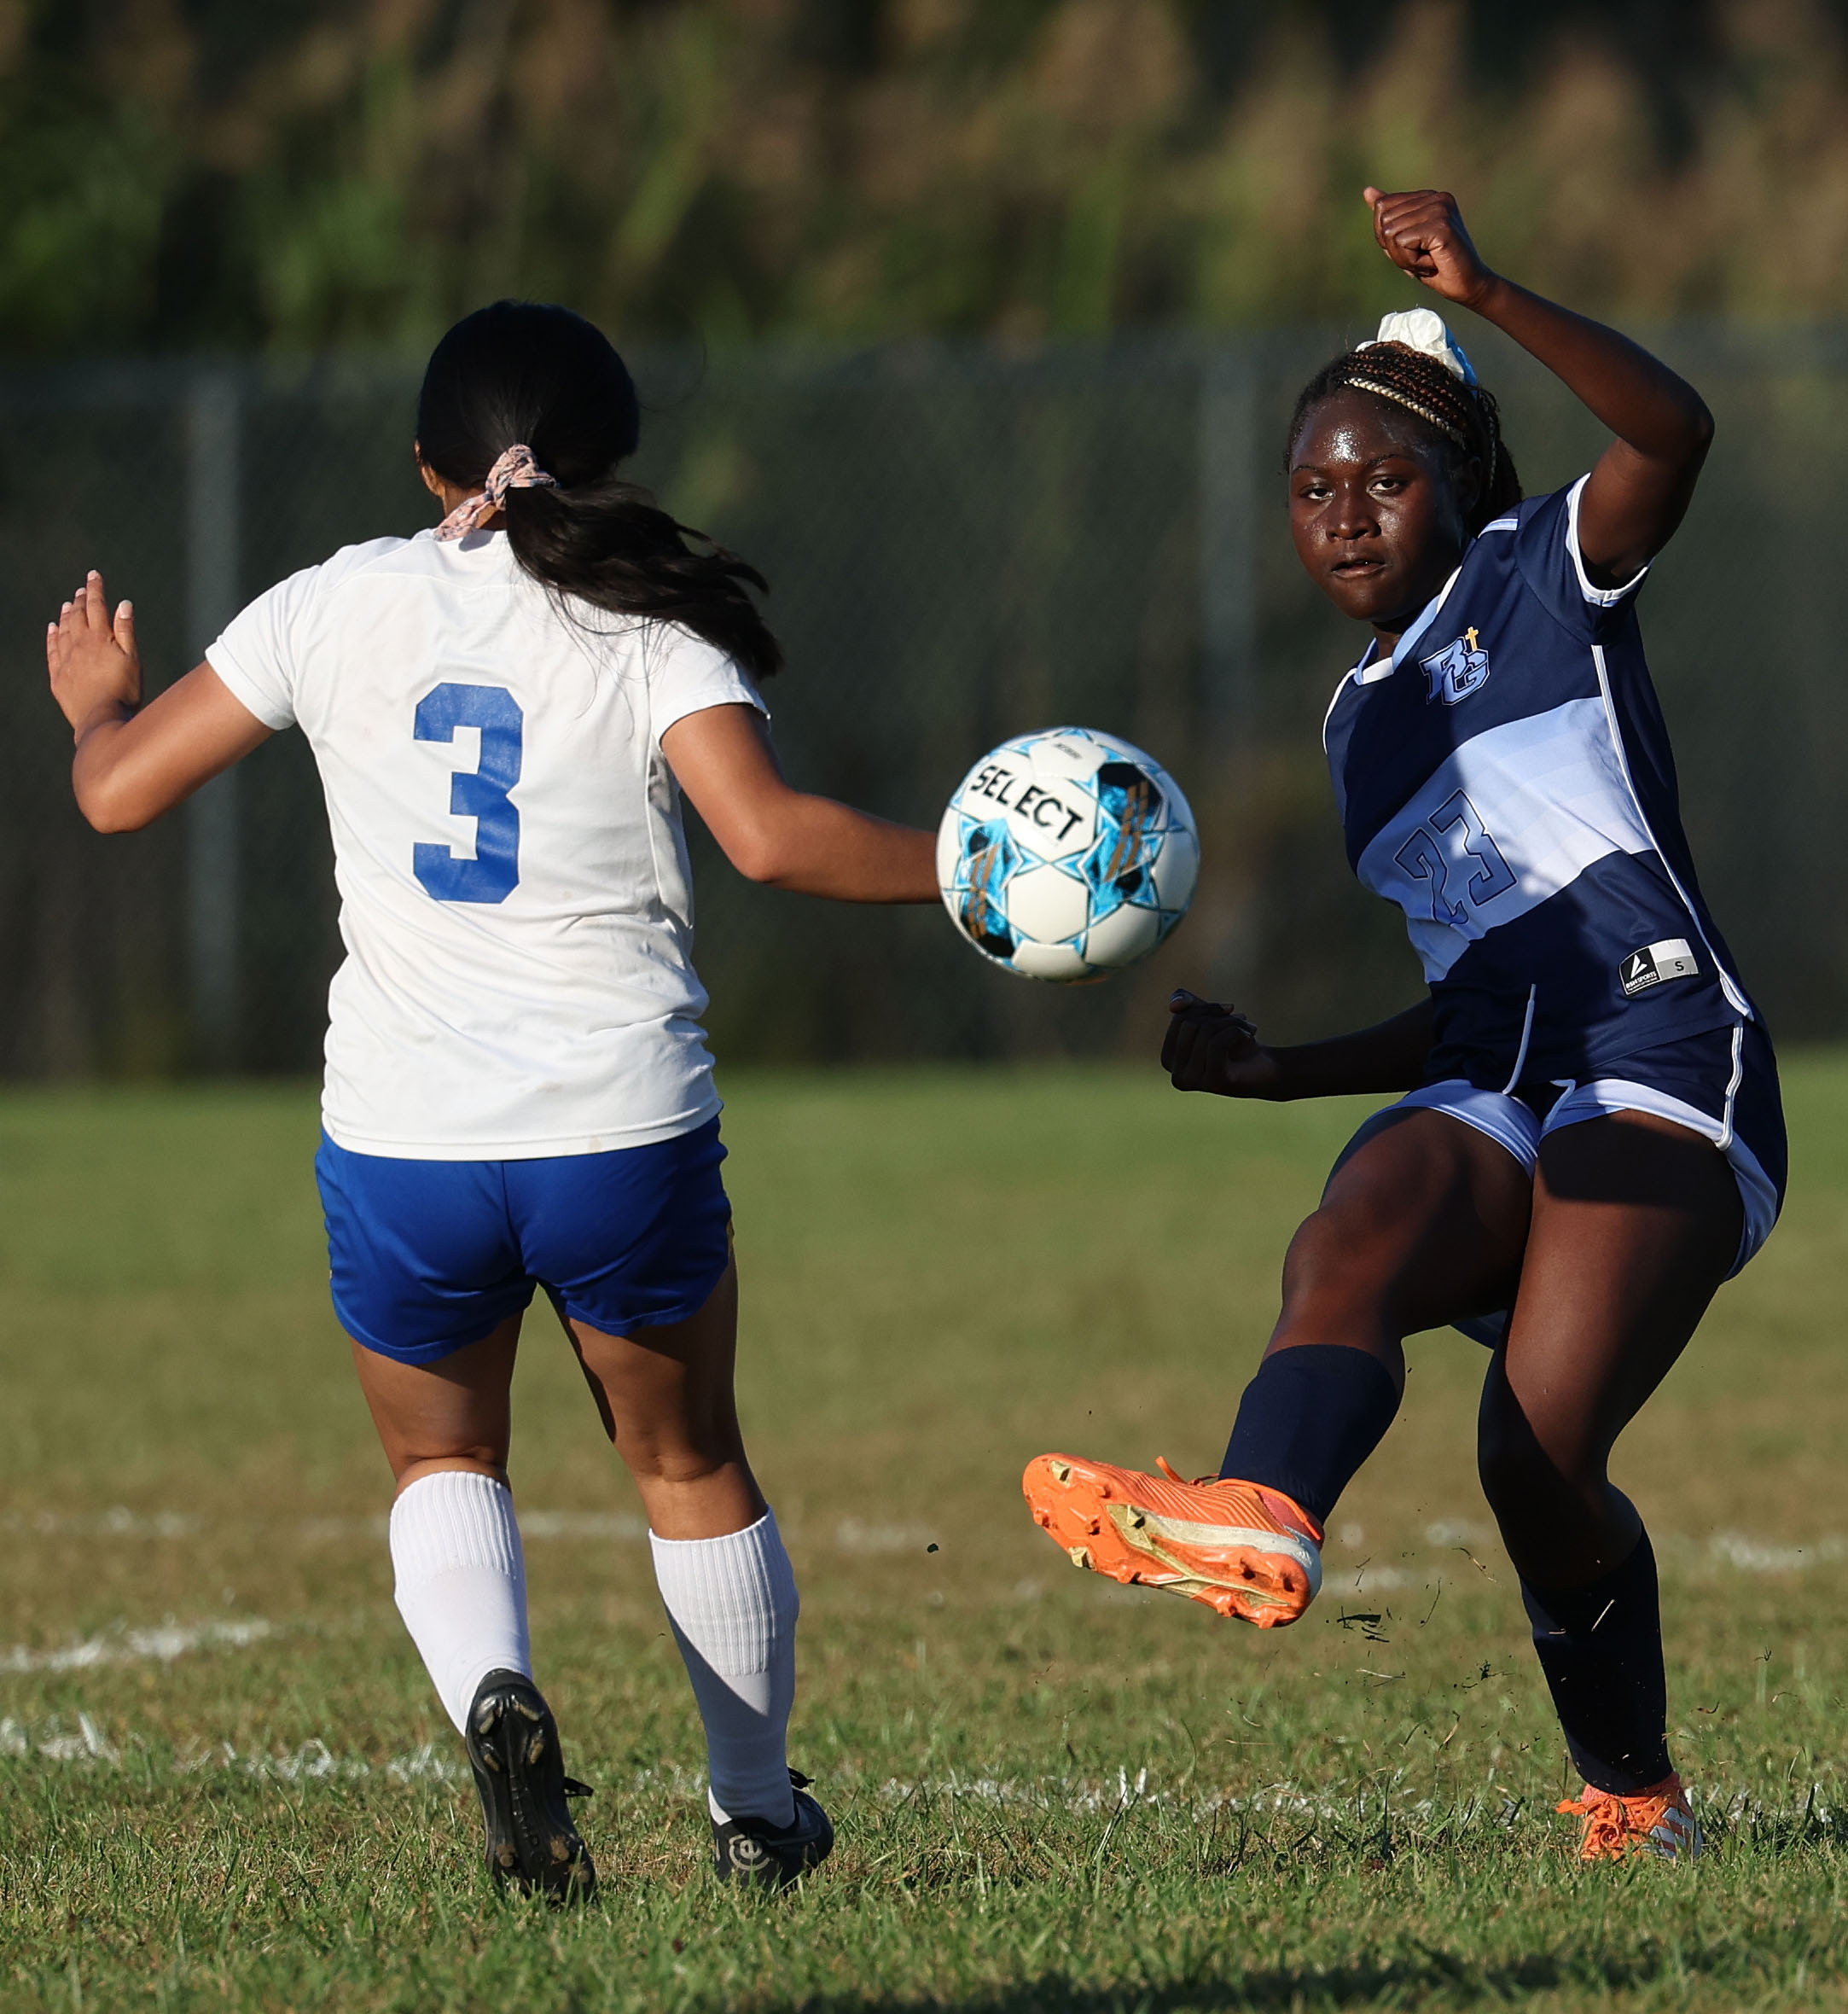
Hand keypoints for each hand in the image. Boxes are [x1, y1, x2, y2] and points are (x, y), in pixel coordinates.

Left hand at [48, 570, 140, 738]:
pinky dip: (51, 636)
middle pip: (78, 616)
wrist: (101, 720)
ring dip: (66, 615)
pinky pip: (52, 650)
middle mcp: (79, 645)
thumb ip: (126, 631)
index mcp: (100, 639)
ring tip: (68, 605)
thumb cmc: (124, 692)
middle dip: (81, 600)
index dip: (95, 589)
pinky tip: (52, 628)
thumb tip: (123, 604)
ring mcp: (66, 661)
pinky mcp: (58, 677)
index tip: (93, 574)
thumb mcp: (133, 660)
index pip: (97, 606)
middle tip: (82, 589)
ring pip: (63, 630)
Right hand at [1161, 990, 1284, 1098]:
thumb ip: (1186, 1003)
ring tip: (1248, 1029)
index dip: (1205, 1008)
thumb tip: (1174, 1005)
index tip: (1226, 1011)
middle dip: (1219, 1016)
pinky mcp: (1214, 1082)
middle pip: (1189, 1025)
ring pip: (1204, 1032)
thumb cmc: (1236, 1043)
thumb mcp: (1208, 1017)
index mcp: (1169, 1060)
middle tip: (1240, 1020)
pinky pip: (1217, 1044)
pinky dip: (1237, 1032)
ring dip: (1233, 1023)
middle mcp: (1177, 1076)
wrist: (1268, 1067)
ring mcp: (1194, 1082)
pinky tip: (1249, 1036)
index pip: (1179, 1019)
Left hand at [1363, 187, 1496, 309]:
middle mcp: (1436, 197)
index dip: (1387, 237)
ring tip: (1428, 260)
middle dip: (1395, 249)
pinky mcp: (1441, 225)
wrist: (1468, 285)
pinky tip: (1432, 263)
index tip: (1414, 247)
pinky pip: (1402, 243)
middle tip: (1423, 257)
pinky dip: (1411, 261)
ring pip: (1391, 234)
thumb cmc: (1436, 267)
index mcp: (1428, 197)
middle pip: (1384, 221)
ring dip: (1404, 258)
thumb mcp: (1405, 241)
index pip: (1383, 207)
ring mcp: (1440, 209)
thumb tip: (1367, 191)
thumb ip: (1389, 217)